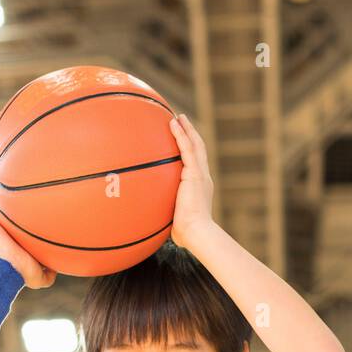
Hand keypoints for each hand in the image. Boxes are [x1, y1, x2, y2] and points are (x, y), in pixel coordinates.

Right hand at [0, 174, 55, 288]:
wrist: (4, 268)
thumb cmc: (22, 272)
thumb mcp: (39, 277)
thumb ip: (48, 274)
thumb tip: (55, 268)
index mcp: (14, 245)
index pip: (19, 229)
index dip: (23, 221)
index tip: (33, 210)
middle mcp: (3, 234)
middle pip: (5, 214)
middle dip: (8, 203)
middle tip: (16, 189)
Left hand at [168, 113, 214, 246]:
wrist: (197, 232)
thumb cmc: (186, 234)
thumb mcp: (174, 221)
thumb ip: (165, 214)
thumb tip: (149, 220)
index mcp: (199, 187)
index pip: (195, 164)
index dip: (190, 151)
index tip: (183, 141)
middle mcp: (202, 177)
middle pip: (198, 150)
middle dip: (190, 134)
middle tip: (182, 121)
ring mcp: (200, 174)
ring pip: (195, 145)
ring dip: (186, 129)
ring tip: (178, 117)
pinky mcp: (195, 173)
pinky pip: (188, 149)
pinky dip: (181, 135)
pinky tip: (174, 123)